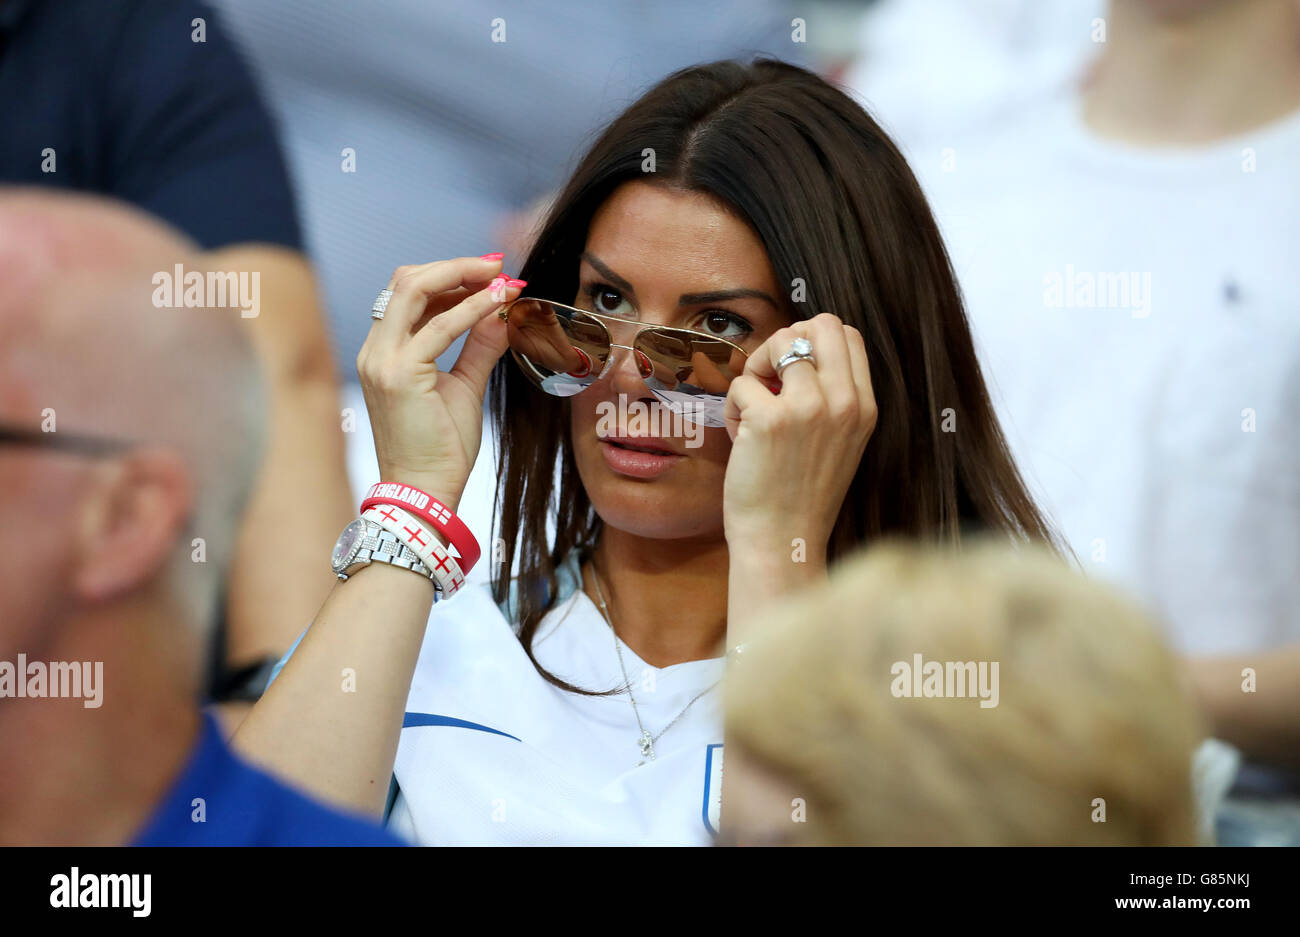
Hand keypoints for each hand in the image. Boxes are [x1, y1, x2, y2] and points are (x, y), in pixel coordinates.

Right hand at [357, 256, 521, 508]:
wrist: (425, 492)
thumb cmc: (441, 448)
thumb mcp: (465, 386)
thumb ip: (479, 347)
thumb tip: (503, 313)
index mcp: (383, 352)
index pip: (409, 293)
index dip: (450, 275)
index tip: (491, 274)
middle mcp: (376, 351)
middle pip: (407, 280)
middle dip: (456, 267)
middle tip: (498, 266)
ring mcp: (382, 361)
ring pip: (415, 289)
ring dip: (462, 276)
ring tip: (501, 277)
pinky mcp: (399, 375)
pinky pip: (440, 327)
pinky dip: (472, 308)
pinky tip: (500, 303)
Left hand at [722, 313, 876, 559]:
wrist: (784, 542)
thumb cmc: (801, 496)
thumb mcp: (840, 443)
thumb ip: (832, 400)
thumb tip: (795, 356)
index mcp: (864, 406)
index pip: (847, 335)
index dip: (811, 342)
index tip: (790, 374)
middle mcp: (844, 402)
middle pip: (820, 323)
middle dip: (786, 340)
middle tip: (769, 379)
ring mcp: (809, 408)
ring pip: (779, 342)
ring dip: (756, 371)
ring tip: (752, 408)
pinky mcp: (770, 420)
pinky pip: (741, 382)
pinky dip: (732, 405)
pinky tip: (739, 437)